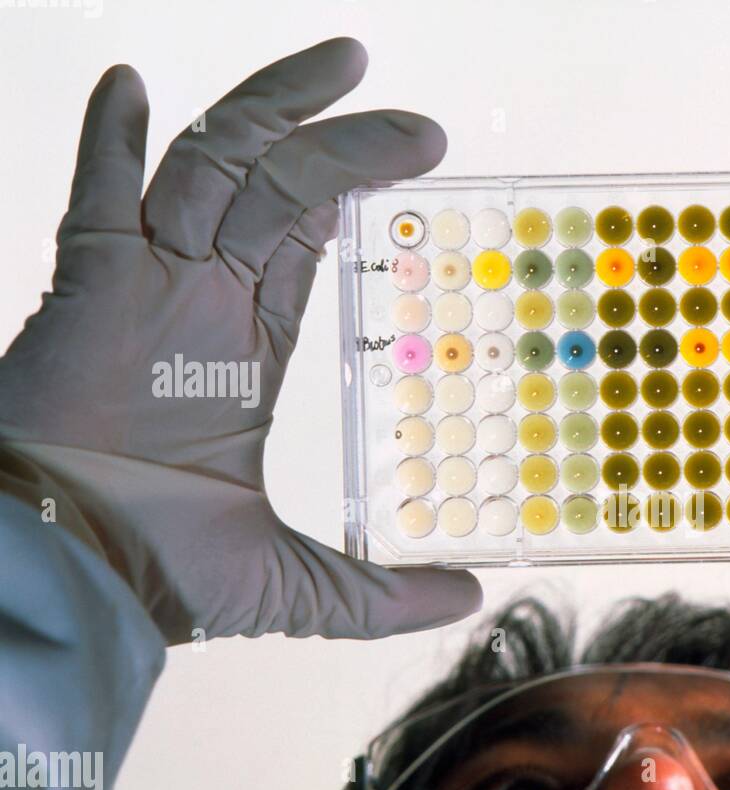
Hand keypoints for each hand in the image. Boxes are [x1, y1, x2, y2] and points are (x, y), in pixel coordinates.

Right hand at [0, 38, 479, 643]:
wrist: (73, 580)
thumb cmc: (162, 575)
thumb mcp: (302, 583)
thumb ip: (384, 592)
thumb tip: (468, 598)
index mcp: (244, 347)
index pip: (304, 239)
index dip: (354, 186)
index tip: (415, 152)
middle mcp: (199, 301)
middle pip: (276, 185)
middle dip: (341, 136)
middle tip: (415, 114)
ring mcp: (144, 287)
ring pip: (211, 167)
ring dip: (270, 109)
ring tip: (342, 64)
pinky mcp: (87, 289)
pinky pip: (97, 194)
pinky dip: (108, 138)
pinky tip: (132, 86)